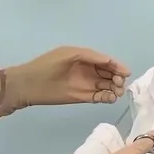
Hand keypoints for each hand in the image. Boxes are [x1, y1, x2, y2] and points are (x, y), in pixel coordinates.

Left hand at [8, 46, 128, 108]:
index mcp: (84, 57)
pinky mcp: (82, 96)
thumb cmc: (47, 67)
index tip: (126, 73)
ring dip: (114, 88)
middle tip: (120, 84)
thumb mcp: (69, 55)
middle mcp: (87, 70)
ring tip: (116, 92)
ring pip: (106, 85)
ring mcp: (85, 83)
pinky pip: (100, 96)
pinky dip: (107, 97)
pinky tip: (110, 98)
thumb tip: (109, 61)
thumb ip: (90, 56)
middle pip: (109, 73)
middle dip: (117, 77)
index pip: (105, 61)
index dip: (117, 65)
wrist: (28, 85)